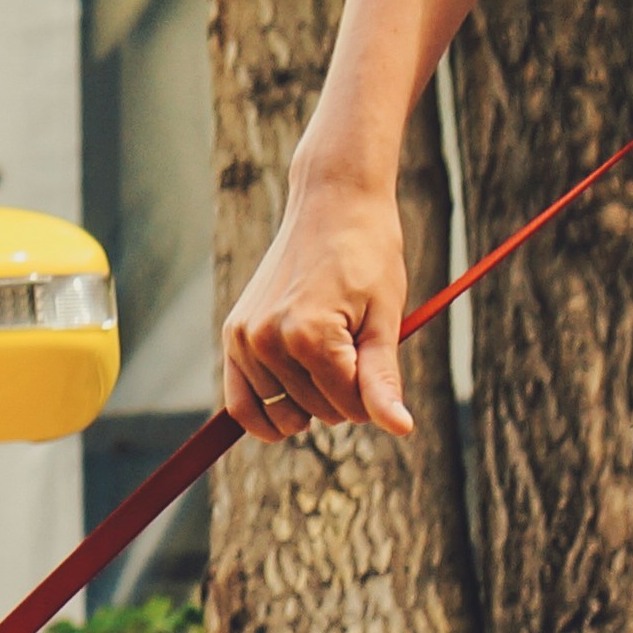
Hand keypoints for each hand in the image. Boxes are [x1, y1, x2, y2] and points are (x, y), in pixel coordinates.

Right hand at [217, 157, 415, 440]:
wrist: (332, 204)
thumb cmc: (368, 255)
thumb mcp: (385, 318)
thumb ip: (382, 379)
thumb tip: (399, 428)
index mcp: (310, 337)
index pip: (346, 405)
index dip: (372, 393)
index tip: (380, 360)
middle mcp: (267, 341)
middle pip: (316, 411)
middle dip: (342, 395)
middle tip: (354, 350)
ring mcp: (244, 339)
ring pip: (282, 412)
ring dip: (307, 402)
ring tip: (326, 363)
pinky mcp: (233, 335)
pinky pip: (239, 401)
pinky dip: (262, 416)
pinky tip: (287, 418)